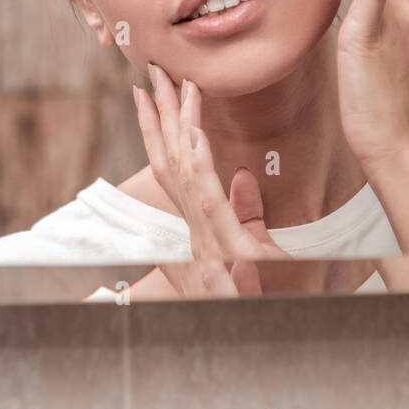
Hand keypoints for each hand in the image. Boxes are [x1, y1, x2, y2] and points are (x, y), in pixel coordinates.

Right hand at [134, 64, 289, 295]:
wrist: (259, 337)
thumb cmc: (261, 302)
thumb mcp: (256, 254)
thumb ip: (246, 214)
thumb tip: (244, 174)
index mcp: (199, 230)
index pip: (174, 169)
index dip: (158, 130)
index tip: (148, 93)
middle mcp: (193, 231)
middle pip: (170, 160)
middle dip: (159, 113)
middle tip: (150, 71)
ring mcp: (204, 240)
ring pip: (182, 169)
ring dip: (174, 123)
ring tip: (169, 83)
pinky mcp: (224, 250)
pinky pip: (207, 198)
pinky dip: (197, 163)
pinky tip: (193, 131)